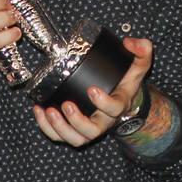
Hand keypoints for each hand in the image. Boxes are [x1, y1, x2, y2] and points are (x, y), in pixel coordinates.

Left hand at [32, 36, 152, 145]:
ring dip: (60, 127)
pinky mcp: (74, 130)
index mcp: (119, 106)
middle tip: (67, 104)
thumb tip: (129, 42)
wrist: (121, 98)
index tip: (92, 89)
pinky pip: (60, 136)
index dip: (103, 103)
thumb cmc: (125, 82)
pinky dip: (47, 127)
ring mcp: (88, 128)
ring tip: (49, 110)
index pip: (114, 109)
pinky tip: (40, 110)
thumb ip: (142, 51)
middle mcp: (104, 121)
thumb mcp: (138, 65)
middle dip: (77, 120)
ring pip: (76, 139)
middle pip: (92, 131)